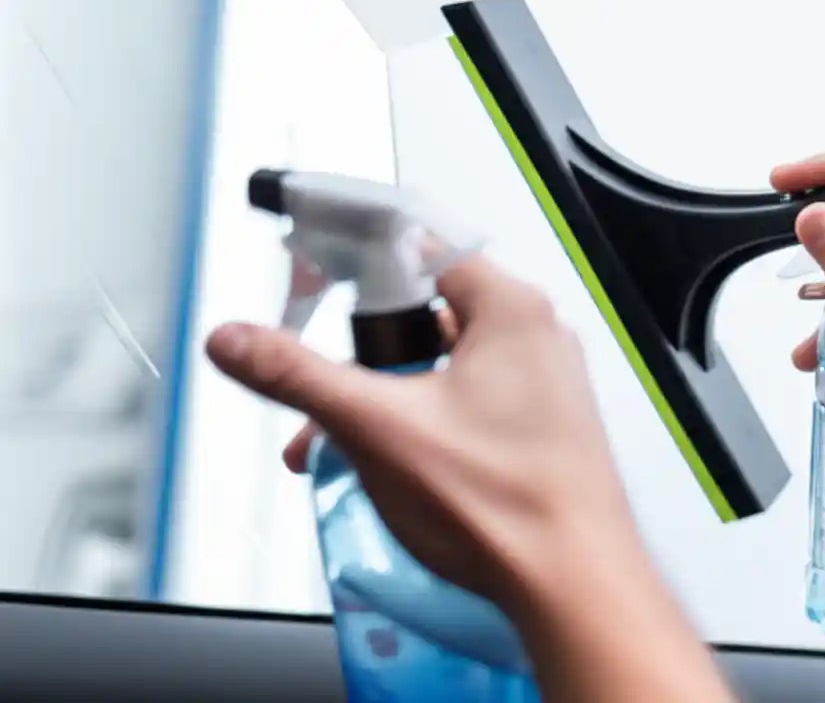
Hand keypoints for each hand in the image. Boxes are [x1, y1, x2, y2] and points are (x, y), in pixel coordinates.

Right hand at [205, 255, 637, 614]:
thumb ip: (297, 376)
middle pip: (426, 322)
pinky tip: (397, 476)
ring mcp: (548, 389)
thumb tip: (236, 339)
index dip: (361, 268)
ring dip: (388, 408)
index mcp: (511, 310)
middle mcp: (538, 340)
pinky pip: (473, 413)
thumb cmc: (503, 504)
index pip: (422, 252)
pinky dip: (427, 432)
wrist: (574, 587)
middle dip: (363, 366)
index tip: (315, 285)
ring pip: (445, 375)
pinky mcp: (546, 435)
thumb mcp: (377, 428)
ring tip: (346, 454)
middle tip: (326, 406)